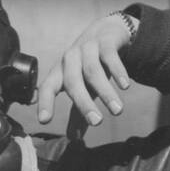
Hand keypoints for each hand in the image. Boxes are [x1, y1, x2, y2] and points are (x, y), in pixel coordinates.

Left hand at [36, 12, 137, 131]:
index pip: (47, 87)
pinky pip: (109, 56)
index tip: (44, 120)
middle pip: (73, 82)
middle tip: (97, 122)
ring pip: (92, 71)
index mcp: (60, 72)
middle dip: (84, 103)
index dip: (45, 103)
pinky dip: (118, 71)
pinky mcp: (105, 41)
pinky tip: (124, 86)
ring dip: (106, 92)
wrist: (108, 32)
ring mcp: (87, 48)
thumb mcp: (83, 88)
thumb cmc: (91, 66)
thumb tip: (72, 138)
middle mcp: (70, 59)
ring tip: (117, 111)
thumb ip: (77, 112)